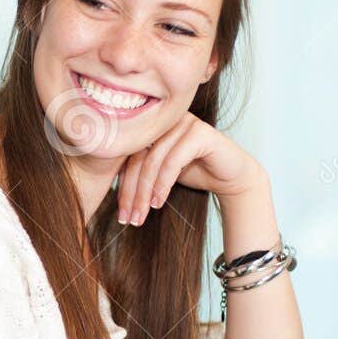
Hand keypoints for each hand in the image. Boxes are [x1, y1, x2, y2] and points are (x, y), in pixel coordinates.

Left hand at [117, 113, 263, 224]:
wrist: (232, 177)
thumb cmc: (195, 172)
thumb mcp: (160, 173)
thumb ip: (139, 170)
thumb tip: (105, 185)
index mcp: (152, 124)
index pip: (128, 155)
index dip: (121, 186)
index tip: (120, 214)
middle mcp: (166, 119)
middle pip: (138, 157)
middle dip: (131, 192)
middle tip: (128, 219)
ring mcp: (184, 122)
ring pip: (153, 160)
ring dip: (145, 192)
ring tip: (142, 214)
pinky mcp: (200, 132)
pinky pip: (173, 160)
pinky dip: (163, 184)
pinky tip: (158, 202)